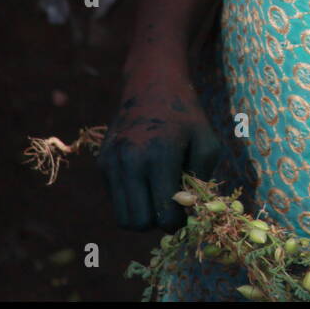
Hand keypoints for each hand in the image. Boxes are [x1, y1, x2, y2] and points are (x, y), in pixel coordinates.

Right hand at [98, 71, 220, 231]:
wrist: (151, 85)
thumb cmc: (186, 116)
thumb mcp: (207, 142)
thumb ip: (201, 180)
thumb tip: (190, 212)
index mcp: (160, 156)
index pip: (163, 214)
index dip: (178, 223)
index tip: (187, 215)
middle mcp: (130, 162)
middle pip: (138, 223)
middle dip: (158, 223)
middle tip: (173, 209)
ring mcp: (112, 163)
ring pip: (122, 218)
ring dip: (143, 216)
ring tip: (160, 198)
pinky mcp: (102, 163)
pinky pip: (116, 200)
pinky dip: (132, 200)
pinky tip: (146, 182)